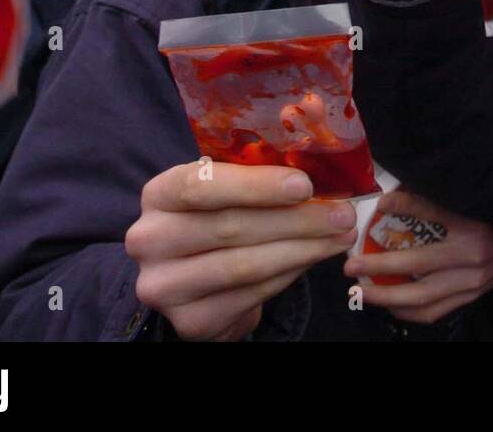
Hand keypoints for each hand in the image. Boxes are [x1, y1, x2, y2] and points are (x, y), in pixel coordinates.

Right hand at [126, 161, 356, 340]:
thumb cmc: (216, 219)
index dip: (255, 185)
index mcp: (159, 194)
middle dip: (297, 221)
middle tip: (343, 215)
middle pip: (230, 228)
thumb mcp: (224, 190)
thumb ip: (255, 177)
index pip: (200, 185)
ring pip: (245, 266)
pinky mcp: (190, 321)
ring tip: (340, 237)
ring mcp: (165, 286)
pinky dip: (290, 275)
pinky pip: (252, 294)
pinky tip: (313, 258)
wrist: (193, 280)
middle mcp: (149, 240)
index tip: (304, 185)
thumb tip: (319, 171)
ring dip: (303, 250)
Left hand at [342, 190, 492, 323]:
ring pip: (423, 297)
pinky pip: (435, 311)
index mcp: (473, 226)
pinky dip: (410, 311)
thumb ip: (434, 198)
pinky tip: (392, 306)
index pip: (432, 212)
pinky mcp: (471, 297)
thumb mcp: (471, 201)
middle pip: (418, 266)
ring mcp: (471, 283)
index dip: (404, 206)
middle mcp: (471, 258)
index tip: (378, 205)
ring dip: (388, 297)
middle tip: (351, 266)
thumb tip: (392, 196)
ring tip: (363, 292)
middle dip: (379, 268)